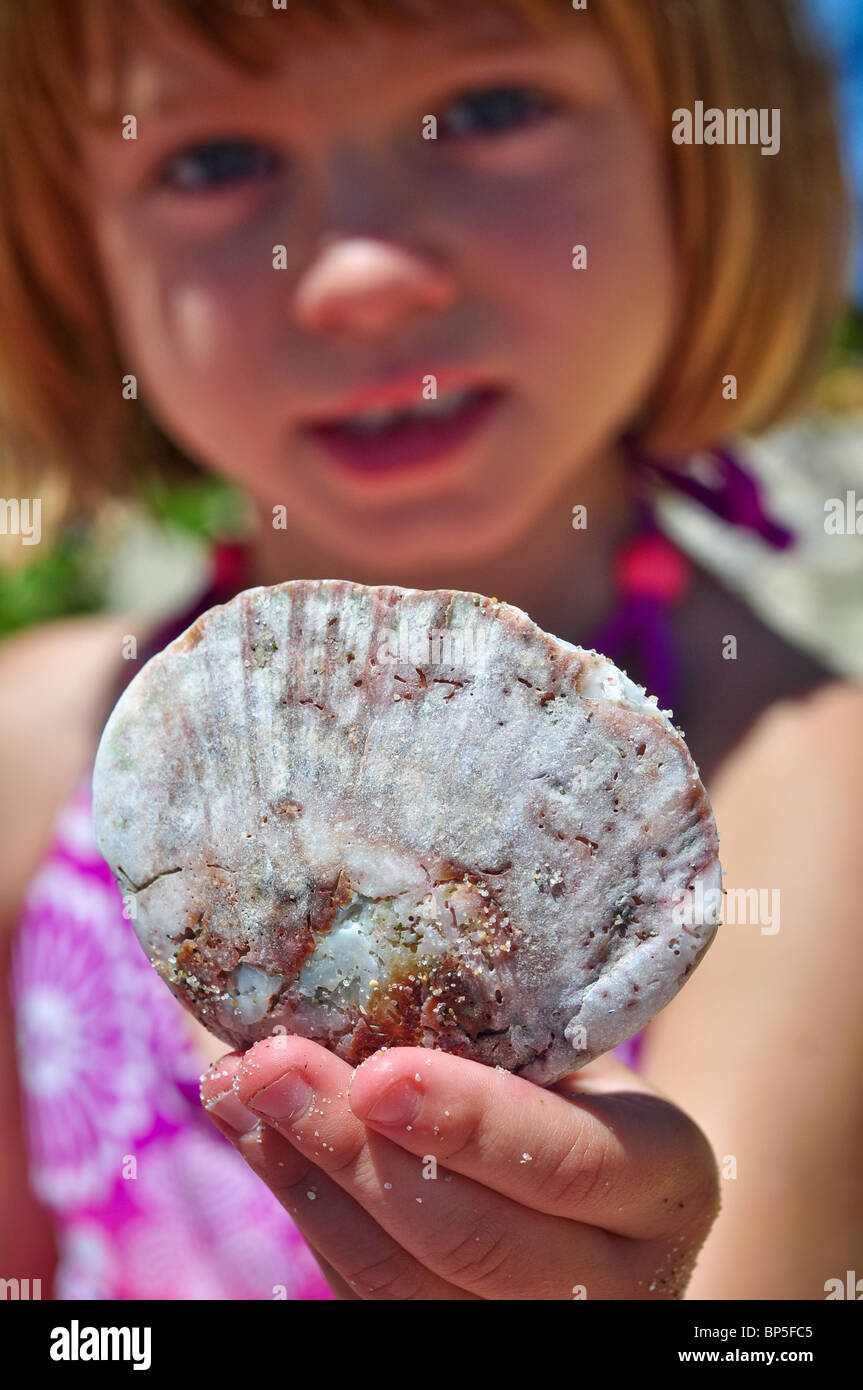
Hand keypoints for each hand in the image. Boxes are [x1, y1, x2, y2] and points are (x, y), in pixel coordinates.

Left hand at [200, 1034, 718, 1299]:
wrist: (617, 1186)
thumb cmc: (594, 1084)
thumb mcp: (585, 1048)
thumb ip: (508, 1025)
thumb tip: (364, 936)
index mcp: (664, 1181)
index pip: (567, 1164)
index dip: (469, 1124)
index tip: (377, 1072)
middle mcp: (615, 1279)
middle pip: (469, 1239)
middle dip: (351, 1149)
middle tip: (265, 1065)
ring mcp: (523, 1322)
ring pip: (397, 1279)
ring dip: (300, 1174)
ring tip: (232, 1085)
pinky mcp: (450, 1331)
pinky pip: (363, 1287)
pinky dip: (301, 1204)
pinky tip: (254, 1131)